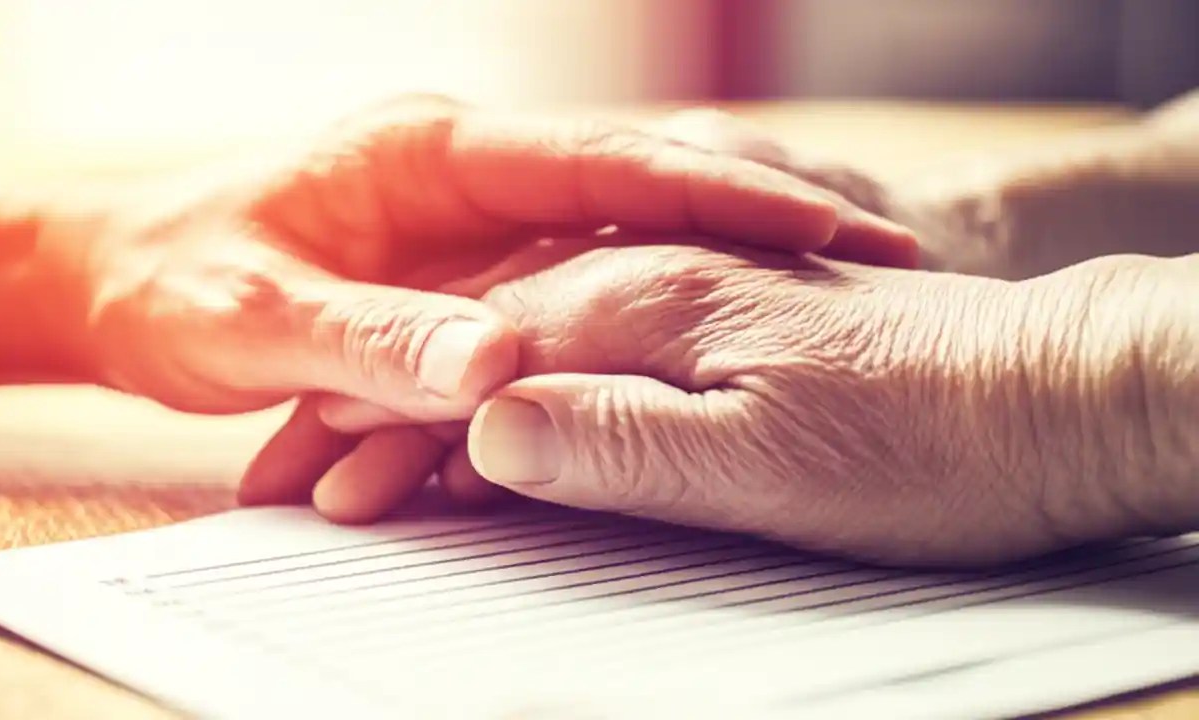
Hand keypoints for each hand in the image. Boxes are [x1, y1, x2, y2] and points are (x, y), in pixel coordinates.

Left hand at [57, 97, 915, 415]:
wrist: (123, 275)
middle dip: (757, 224)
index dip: (718, 193)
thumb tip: (496, 375)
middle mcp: (470, 173)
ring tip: (846, 296)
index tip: (827, 226)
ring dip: (722, 271)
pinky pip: (580, 288)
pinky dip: (649, 314)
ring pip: (622, 242)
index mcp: (428, 152)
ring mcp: (479, 220)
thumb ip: (374, 342)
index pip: (604, 162)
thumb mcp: (259, 319)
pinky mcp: (475, 267)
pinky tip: (724, 343)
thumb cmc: (177, 281)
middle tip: (880, 264)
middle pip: (640, 193)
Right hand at [262, 240, 1172, 564]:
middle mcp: (645, 282)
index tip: (309, 482)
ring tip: (370, 470)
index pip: (466, 366)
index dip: (379, 427)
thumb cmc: (921, 444)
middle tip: (305, 483)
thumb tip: (483, 426)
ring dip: (437, 408)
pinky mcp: (710, 325)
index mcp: (637, 307)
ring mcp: (678, 297)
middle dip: (379, 414)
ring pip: (517, 345)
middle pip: (472, 347)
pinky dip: (515, 399)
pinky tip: (497, 435)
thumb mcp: (763, 468)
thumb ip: (615, 440)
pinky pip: (578, 354)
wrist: (1053, 393)